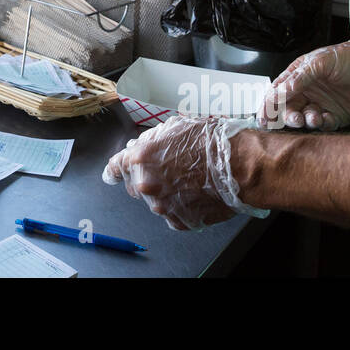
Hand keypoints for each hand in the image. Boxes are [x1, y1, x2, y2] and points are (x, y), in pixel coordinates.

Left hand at [101, 116, 267, 230]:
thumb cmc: (209, 143)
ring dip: (167, 194)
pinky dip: (181, 207)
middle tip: (171, 171)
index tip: (112, 176)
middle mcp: (146, 185)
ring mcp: (162, 206)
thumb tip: (137, 148)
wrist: (237, 165)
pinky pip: (174, 214)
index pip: (115, 168)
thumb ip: (149, 142)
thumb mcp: (173, 128)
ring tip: (190, 181)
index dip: (114, 171)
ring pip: (156, 201)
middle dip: (147, 179)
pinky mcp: (179, 221)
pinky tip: (196, 194)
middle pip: (136, 186)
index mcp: (140, 159)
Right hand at [257, 41, 349, 130]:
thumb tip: (279, 92)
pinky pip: (324, 124)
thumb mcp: (321, 62)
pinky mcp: (337, 115)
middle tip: (295, 119)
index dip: (269, 104)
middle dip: (289, 115)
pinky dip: (322, 124)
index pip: (279, 91)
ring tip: (314, 118)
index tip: (264, 117)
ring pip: (305, 117)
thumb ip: (299, 77)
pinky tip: (326, 118)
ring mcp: (322, 103)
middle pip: (290, 107)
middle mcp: (309, 90)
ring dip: (306, 120)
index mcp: (300, 75)